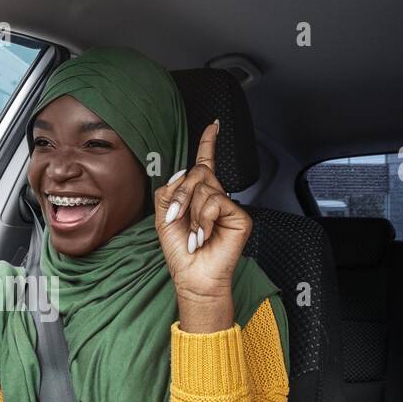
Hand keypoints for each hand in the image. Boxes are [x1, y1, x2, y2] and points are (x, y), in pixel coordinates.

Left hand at [154, 119, 252, 332]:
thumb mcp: (163, 217)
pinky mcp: (240, 216)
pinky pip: (215, 202)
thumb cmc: (180, 251)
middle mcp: (216, 197)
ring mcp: (229, 206)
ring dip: (191, 212)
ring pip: (204, 187)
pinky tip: (205, 235)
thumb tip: (187, 173)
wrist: (193, 276)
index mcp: (198, 196)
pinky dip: (203, 219)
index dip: (208, 143)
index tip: (213, 125)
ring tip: (194, 234)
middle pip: (198, 172)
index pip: (204, 163)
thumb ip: (169, 190)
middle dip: (180, 195)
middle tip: (175, 218)